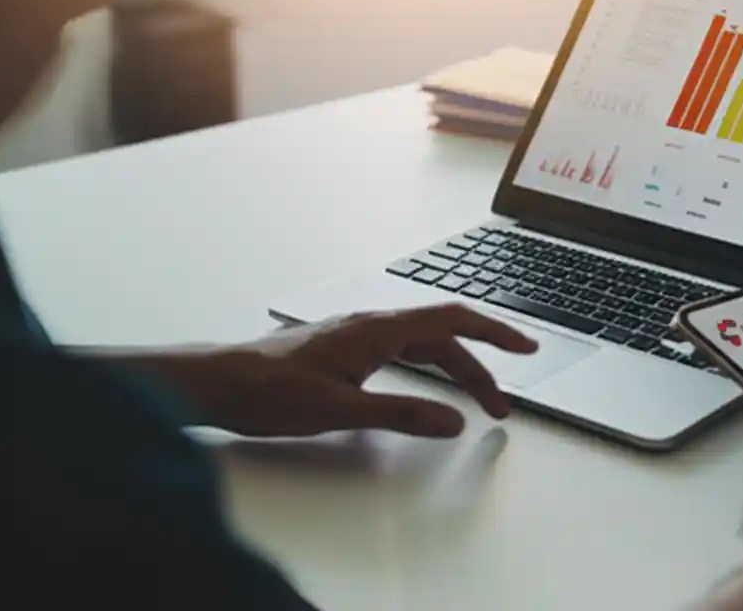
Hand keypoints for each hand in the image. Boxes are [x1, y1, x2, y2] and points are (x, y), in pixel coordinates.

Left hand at [169, 303, 536, 436]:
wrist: (216, 382)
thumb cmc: (268, 391)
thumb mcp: (340, 410)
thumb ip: (401, 415)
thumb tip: (453, 421)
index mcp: (377, 329)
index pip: (451, 321)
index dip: (494, 333)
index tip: (526, 347)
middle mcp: (370, 326)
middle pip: (442, 340)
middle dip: (478, 370)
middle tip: (502, 406)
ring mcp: (356, 336)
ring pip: (422, 346)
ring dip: (454, 370)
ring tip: (474, 402)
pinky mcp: (344, 350)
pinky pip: (401, 351)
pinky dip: (428, 367)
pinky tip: (423, 390)